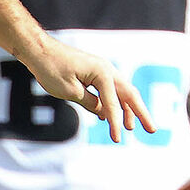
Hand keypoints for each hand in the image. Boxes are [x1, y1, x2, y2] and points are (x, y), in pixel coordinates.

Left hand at [24, 39, 154, 143]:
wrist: (38, 50)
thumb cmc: (51, 68)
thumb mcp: (70, 91)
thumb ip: (90, 103)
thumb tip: (105, 112)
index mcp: (103, 73)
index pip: (113, 103)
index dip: (116, 122)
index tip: (117, 139)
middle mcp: (107, 69)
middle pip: (129, 94)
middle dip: (140, 113)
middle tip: (151, 130)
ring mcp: (101, 69)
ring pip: (120, 92)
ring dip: (127, 109)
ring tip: (132, 127)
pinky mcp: (93, 72)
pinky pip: (108, 89)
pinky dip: (112, 102)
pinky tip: (109, 116)